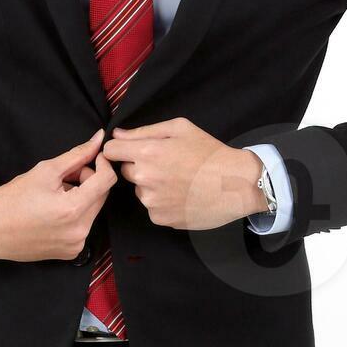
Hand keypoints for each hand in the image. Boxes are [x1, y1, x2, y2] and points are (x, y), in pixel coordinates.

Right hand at [0, 129, 116, 260]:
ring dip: (82, 198)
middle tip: (67, 177)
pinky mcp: (71, 252)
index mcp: (72, 209)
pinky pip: (84, 226)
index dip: (103, 164)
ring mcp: (75, 244)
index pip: (106, 181)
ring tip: (57, 195)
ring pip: (93, 211)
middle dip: (89, 181)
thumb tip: (98, 140)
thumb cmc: (13, 198)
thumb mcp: (46, 170)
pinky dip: (76, 215)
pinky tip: (55, 213)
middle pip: (101, 196)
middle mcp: (78, 231)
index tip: (94, 158)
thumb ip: (77, 155)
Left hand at [101, 117, 265, 229]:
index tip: (128, 151)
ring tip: (178, 181)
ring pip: (140, 190)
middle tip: (167, 165)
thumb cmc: (210, 153)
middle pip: (125, 171)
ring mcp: (151, 201)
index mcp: (147, 152)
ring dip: (151, 186)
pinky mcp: (160, 218)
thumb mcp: (180, 128)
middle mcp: (144, 178)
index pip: (110, 151)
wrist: (237, 184)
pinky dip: (162, 202)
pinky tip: (182, 195)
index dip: (118, 149)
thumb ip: (144, 131)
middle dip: (139, 167)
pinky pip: (152, 207)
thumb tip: (117, 135)